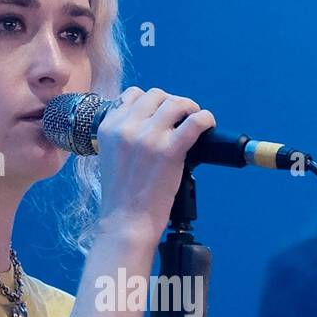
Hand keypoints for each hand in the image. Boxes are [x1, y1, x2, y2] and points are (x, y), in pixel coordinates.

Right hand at [96, 87, 216, 242]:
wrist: (125, 221)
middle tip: (181, 118)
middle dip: (171, 103)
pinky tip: (207, 126)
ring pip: (176, 103)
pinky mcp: (169, 151)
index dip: (151, 102)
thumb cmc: (122, 196)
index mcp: (109, 127)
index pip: (133, 95)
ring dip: (189, 108)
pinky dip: (205, 119)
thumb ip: (125, 135)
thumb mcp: (111, 156)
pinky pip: (195, 121)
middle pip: (156, 95)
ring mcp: (148, 138)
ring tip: (194, 121)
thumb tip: (153, 121)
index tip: (161, 115)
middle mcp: (126, 127)